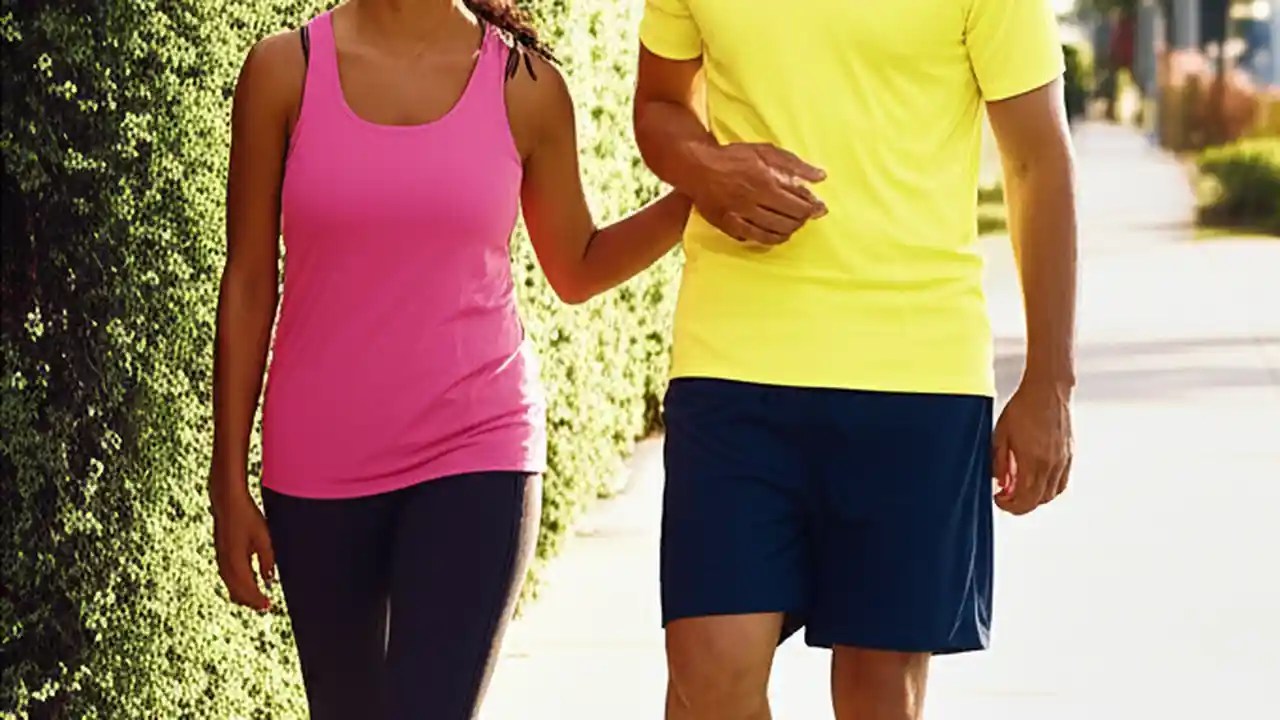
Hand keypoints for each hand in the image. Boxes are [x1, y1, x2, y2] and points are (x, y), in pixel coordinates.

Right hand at [210, 480, 274, 610]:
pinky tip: (247, 584)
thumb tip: (269, 580)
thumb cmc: (247, 517)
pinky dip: (238, 585)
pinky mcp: (221, 555)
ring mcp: (221, 559)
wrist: (227, 503)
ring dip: (243, 594)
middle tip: (264, 607)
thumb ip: (267, 559)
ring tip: (257, 600)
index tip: (268, 606)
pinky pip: (228, 577)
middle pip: (236, 591)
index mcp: (236, 561)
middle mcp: (225, 564)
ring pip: (230, 586)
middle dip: (250, 601)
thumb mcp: (263, 538)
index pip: (247, 589)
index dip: (257, 600)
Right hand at [688, 142, 826, 244]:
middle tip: (806, 216)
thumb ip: (794, 165)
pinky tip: (778, 236)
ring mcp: (741, 215)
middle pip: (789, 219)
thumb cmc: (733, 157)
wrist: (698, 167)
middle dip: (802, 219)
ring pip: (774, 231)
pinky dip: (771, 239)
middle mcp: (754, 201)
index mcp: (766, 182)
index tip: (820, 208)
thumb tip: (821, 176)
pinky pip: (756, 238)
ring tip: (794, 224)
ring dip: (790, 230)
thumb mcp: (766, 152)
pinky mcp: (729, 225)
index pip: (799, 202)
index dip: (813, 207)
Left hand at [993, 379, 1073, 514]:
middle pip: (1038, 501)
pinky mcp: (1070, 454)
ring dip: (1035, 497)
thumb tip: (1000, 482)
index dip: (1009, 506)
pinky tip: (1036, 479)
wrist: (1048, 389)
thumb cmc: (1022, 408)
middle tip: (1006, 498)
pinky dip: (1049, 488)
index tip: (998, 500)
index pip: (1024, 499)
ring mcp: (1063, 460)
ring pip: (1051, 494)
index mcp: (1033, 461)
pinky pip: (1061, 482)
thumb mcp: (1001, 434)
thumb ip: (999, 461)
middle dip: (1020, 505)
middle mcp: (1051, 464)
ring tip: (1019, 488)